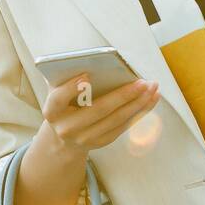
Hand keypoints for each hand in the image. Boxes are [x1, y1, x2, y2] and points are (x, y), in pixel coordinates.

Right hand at [40, 71, 160, 154]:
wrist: (63, 138)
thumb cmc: (65, 104)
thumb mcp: (59, 92)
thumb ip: (69, 78)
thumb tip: (96, 62)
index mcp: (52, 111)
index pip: (58, 99)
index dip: (71, 88)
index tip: (86, 76)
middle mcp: (67, 128)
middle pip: (98, 110)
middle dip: (123, 95)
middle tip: (142, 82)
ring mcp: (85, 138)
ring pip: (116, 120)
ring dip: (139, 103)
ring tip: (153, 88)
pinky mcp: (101, 142)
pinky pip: (124, 126)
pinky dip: (140, 111)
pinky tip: (151, 98)